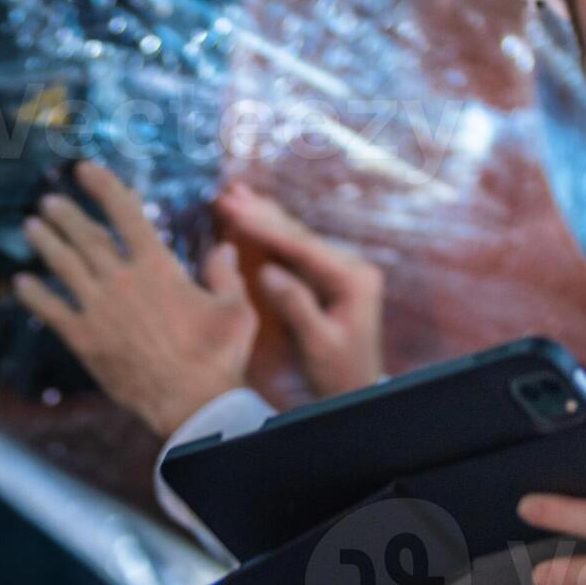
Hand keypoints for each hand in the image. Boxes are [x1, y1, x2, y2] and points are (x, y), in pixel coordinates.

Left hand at [13, 162, 254, 437]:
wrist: (191, 401)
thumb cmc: (218, 355)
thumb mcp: (236, 309)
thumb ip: (225, 275)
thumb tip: (224, 249)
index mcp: (158, 266)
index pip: (125, 212)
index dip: (102, 186)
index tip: (84, 169)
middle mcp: (123, 280)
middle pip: (86, 236)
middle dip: (65, 214)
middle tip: (49, 201)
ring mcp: (99, 309)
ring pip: (64, 266)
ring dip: (46, 243)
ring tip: (31, 226)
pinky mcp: (84, 339)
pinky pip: (51, 310)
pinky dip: (33, 294)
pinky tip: (20, 282)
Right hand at [217, 183, 385, 398]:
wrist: (357, 391)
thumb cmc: (339, 374)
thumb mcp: (318, 344)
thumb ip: (295, 305)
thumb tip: (267, 272)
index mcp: (353, 279)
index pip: (302, 246)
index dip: (264, 228)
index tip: (234, 211)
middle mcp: (351, 267)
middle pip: (299, 234)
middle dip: (261, 213)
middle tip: (228, 193)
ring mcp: (341, 271)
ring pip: (296, 238)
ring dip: (265, 216)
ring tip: (236, 194)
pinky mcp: (328, 279)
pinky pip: (296, 251)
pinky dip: (272, 234)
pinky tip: (256, 217)